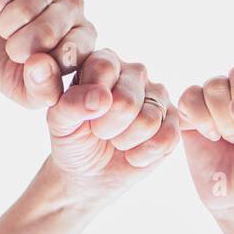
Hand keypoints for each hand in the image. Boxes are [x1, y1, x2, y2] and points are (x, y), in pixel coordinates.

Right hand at [0, 0, 95, 106]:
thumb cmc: (6, 68)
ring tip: (5, 29)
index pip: (73, 53)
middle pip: (49, 30)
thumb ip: (43, 90)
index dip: (41, 63)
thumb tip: (42, 64)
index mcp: (83, 39)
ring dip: (6, 25)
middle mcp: (73, 7)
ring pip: (28, 6)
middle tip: (12, 48)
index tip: (28, 65)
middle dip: (19, 46)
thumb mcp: (25, 93)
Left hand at [46, 50, 179, 200]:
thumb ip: (70, 104)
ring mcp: (157, 94)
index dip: (92, 101)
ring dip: (125, 142)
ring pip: (148, 121)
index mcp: (104, 61)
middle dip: (107, 128)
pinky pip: (167, 138)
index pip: (104, 68)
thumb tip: (101, 98)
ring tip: (115, 141)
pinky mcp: (174, 119)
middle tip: (99, 132)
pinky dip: (143, 155)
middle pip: (127, 101)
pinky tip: (133, 153)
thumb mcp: (59, 123)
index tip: (81, 116)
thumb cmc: (73, 139)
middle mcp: (134, 72)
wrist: (89, 172)